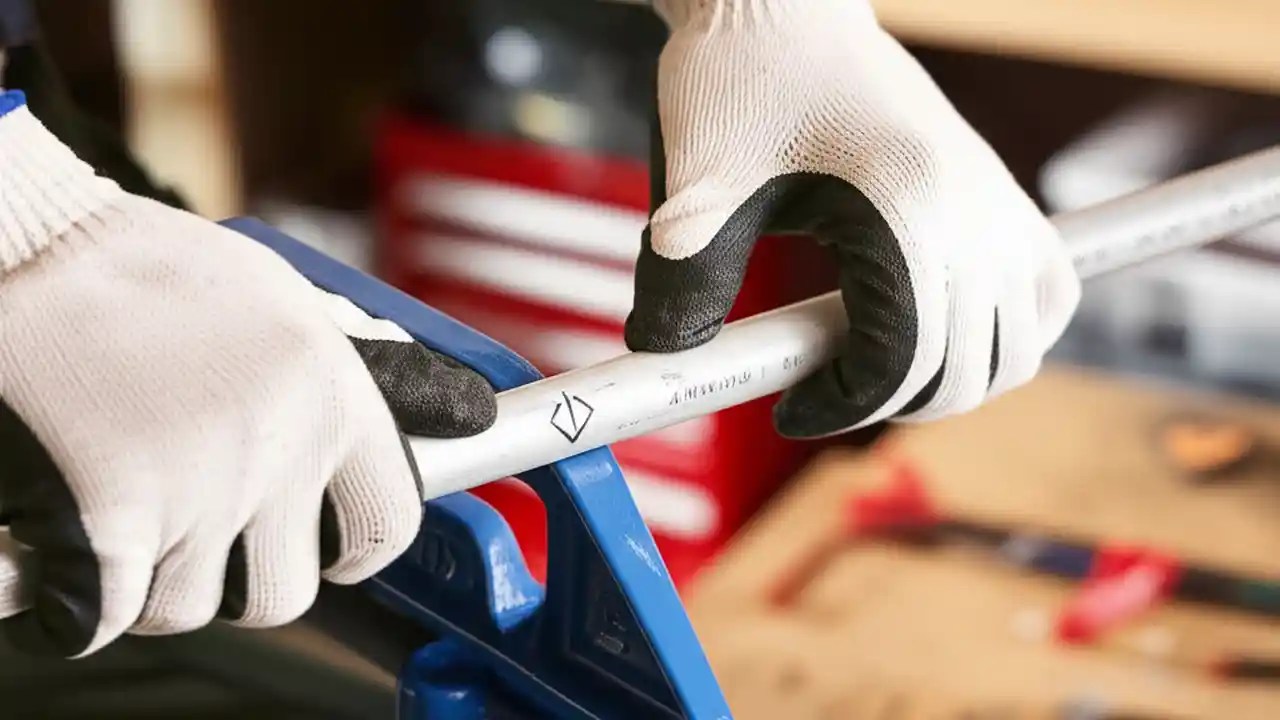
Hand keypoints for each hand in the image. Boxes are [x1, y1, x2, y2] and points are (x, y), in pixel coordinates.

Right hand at [0, 96, 495, 656]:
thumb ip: (350, 371)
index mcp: (335, 390)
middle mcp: (283, 444)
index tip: (340, 557)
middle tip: (207, 541)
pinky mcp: (114, 518)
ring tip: (132, 519)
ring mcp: (203, 486)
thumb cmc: (148, 268)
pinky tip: (77, 549)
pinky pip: (109, 615)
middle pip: (286, 591)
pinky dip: (88, 600)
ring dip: (158, 583)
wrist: (35, 246)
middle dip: (241, 579)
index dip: (362, 552)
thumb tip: (443, 413)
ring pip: (192, 605)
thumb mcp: (285, 299)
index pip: (392, 518)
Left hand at [628, 0, 1079, 436]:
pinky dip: (1008, 337)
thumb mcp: (697, 189)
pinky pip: (1048, 293)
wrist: (788, 6)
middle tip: (824, 392)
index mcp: (905, 208)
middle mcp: (974, 209)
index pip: (906, 362)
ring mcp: (999, 200)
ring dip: (955, 382)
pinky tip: (942, 334)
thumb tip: (670, 365)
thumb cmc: (739, 83)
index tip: (787, 406)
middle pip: (972, 370)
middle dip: (893, 405)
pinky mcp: (1002, 192)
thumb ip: (683, 286)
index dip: (842, 408)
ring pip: (1021, 346)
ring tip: (876, 368)